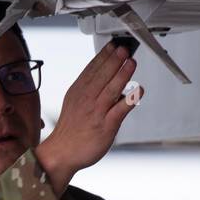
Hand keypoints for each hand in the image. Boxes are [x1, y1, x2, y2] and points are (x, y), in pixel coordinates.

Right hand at [34, 41, 144, 194]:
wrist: (61, 153)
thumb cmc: (70, 130)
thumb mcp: (74, 102)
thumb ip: (89, 88)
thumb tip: (107, 76)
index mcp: (78, 91)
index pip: (92, 69)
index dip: (104, 55)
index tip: (113, 45)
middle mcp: (87, 99)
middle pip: (102, 76)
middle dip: (114, 61)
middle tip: (124, 49)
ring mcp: (96, 112)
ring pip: (111, 90)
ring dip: (122, 75)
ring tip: (131, 63)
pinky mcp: (106, 126)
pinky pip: (120, 110)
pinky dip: (130, 100)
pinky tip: (138, 91)